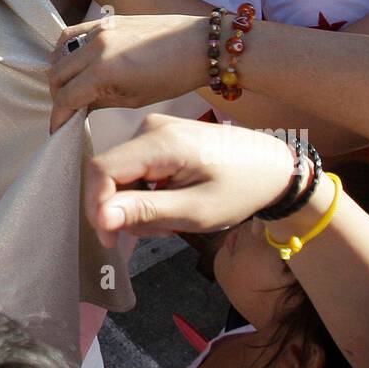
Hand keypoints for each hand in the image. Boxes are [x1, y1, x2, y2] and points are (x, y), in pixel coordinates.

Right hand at [48, 14, 202, 132]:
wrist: (200, 44)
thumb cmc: (174, 76)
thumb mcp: (134, 99)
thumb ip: (99, 102)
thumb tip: (78, 108)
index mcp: (104, 70)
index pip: (66, 97)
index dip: (58, 117)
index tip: (57, 130)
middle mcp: (96, 45)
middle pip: (57, 74)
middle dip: (58, 97)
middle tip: (67, 111)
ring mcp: (100, 29)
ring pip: (59, 52)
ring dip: (60, 72)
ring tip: (71, 87)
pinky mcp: (106, 20)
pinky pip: (72, 33)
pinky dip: (66, 50)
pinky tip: (76, 63)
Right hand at [85, 113, 293, 247]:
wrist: (271, 166)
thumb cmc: (240, 190)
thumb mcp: (195, 211)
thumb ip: (145, 212)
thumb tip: (100, 218)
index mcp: (161, 141)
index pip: (102, 169)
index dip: (97, 207)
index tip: (111, 240)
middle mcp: (150, 127)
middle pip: (111, 174)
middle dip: (126, 210)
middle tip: (160, 232)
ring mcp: (154, 129)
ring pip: (123, 175)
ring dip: (138, 205)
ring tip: (172, 221)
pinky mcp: (159, 136)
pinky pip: (136, 168)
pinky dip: (147, 193)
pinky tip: (171, 204)